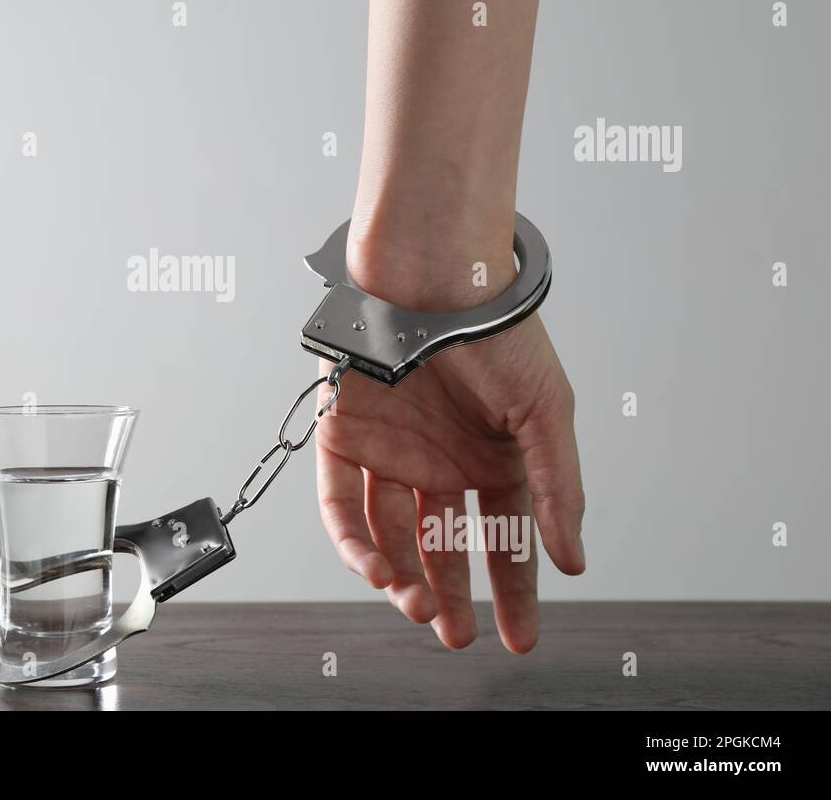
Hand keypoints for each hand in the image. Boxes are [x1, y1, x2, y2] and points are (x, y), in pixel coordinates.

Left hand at [314, 273, 584, 653]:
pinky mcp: (343, 436)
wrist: (435, 277)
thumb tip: (573, 560)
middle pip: (441, 547)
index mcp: (492, 459)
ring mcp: (390, 451)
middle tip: (456, 634)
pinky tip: (376, 569)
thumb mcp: (546, 413)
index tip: (520, 638)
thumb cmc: (496, 334)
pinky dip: (354, 540)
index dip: (513, 590)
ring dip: (400, 575)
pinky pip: (341, 502)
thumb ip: (557, 489)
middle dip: (449, 595)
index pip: (504, 540)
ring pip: (389, 533)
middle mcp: (440, 462)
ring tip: (418, 605)